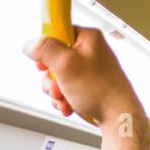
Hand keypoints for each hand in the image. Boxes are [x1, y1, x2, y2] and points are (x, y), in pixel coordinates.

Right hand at [23, 27, 143, 128]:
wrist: (119, 118)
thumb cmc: (102, 91)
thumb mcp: (66, 64)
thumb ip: (44, 49)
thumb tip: (30, 45)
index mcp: (88, 38)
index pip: (57, 31)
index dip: (47, 47)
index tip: (43, 60)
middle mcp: (89, 52)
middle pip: (54, 57)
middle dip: (50, 77)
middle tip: (57, 85)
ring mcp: (89, 71)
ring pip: (58, 76)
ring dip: (56, 91)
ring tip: (64, 99)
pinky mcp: (88, 87)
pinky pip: (66, 89)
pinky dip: (64, 99)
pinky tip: (69, 106)